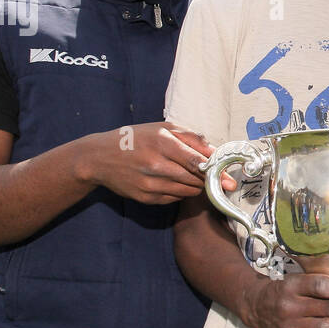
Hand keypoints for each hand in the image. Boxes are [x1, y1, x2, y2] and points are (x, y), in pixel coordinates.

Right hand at [81, 121, 209, 203]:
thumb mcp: (162, 129)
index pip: (196, 162)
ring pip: (187, 191)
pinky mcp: (145, 198)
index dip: (215, 173)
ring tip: (192, 176)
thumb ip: (191, 138)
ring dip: (196, 186)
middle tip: (218, 180)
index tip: (229, 180)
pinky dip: (180, 191)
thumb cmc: (136, 138)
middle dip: (208, 181)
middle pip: (194, 179)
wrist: (99, 158)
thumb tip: (216, 152)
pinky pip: (174, 198)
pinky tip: (174, 181)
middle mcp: (155, 165)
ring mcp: (149, 184)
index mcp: (162, 143)